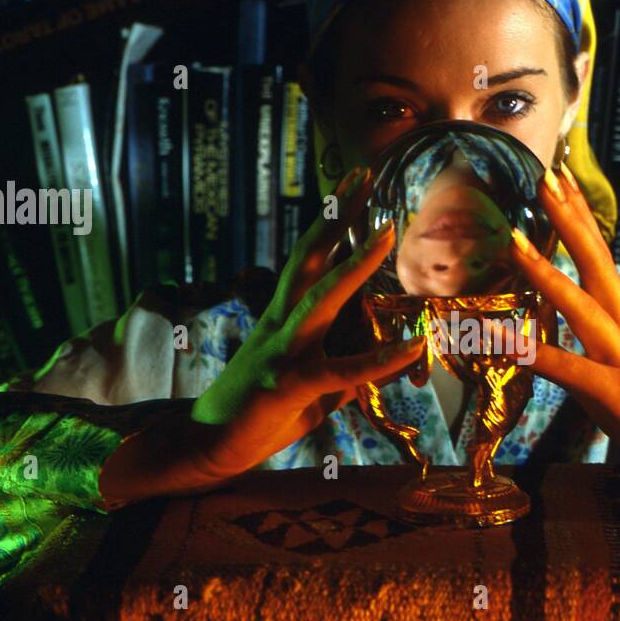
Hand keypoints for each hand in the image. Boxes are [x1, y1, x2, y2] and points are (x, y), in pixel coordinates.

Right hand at [99, 168, 424, 503]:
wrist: (206, 447)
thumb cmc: (259, 416)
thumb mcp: (312, 390)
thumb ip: (346, 373)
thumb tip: (383, 366)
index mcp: (282, 318)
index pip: (309, 258)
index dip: (332, 222)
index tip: (354, 184)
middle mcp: (280, 323)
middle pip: (311, 257)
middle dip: (338, 215)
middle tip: (364, 173)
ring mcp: (281, 351)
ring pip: (322, 298)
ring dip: (356, 263)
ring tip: (387, 229)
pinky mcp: (288, 387)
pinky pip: (341, 370)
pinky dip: (379, 359)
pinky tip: (412, 347)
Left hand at [507, 164, 619, 493]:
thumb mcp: (616, 367)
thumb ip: (585, 343)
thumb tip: (546, 324)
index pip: (601, 256)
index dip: (580, 217)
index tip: (561, 177)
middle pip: (597, 263)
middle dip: (569, 220)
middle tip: (544, 177)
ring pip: (582, 306)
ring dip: (545, 273)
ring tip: (511, 240)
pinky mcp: (618, 394)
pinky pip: (564, 368)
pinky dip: (526, 352)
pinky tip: (495, 338)